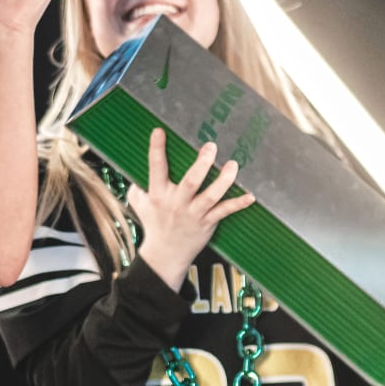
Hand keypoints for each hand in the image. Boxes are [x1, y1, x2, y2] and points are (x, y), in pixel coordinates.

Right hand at [129, 128, 254, 290]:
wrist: (165, 254)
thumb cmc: (153, 223)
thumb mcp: (138, 203)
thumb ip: (137, 185)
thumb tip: (134, 166)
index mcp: (158, 194)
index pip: (156, 168)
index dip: (157, 149)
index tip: (160, 131)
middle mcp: (176, 203)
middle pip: (190, 182)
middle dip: (201, 164)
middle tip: (211, 146)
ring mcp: (193, 213)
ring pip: (210, 196)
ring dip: (223, 181)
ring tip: (232, 165)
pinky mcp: (207, 222)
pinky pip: (224, 212)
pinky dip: (237, 205)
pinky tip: (250, 197)